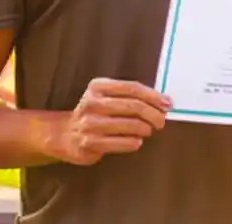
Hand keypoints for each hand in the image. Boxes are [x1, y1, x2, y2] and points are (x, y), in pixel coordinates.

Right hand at [50, 78, 169, 165]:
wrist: (64, 135)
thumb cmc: (95, 114)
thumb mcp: (106, 97)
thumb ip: (130, 96)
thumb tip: (163, 102)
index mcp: (97, 87)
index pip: (133, 88)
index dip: (154, 96)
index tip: (167, 103)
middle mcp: (91, 103)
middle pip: (133, 106)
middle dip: (154, 114)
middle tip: (161, 121)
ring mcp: (89, 124)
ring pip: (130, 125)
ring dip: (145, 129)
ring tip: (148, 130)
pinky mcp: (88, 143)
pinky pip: (122, 143)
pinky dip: (135, 142)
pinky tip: (136, 141)